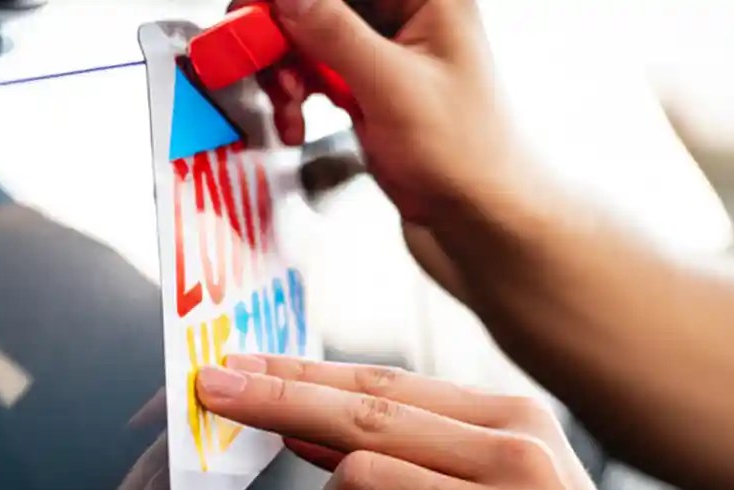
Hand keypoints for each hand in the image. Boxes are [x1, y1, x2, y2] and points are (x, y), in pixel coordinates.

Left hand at [196, 355, 695, 489]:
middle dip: (274, 399)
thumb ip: (410, 458)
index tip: (238, 365)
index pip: (386, 382)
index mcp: (514, 423)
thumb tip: (308, 425)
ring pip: (363, 478)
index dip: (301, 373)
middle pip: (365, 410)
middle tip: (210, 393)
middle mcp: (514, 457)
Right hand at [250, 0, 550, 301]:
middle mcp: (409, 18)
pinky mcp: (370, 91)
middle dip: (283, 31)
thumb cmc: (465, 156)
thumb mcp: (390, 87)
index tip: (255, 12)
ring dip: (285, 69)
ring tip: (286, 106)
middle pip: (323, 2)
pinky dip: (297, 95)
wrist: (480, 222)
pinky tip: (295, 123)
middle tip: (252, 57)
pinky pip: (317, 73)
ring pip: (312, 36)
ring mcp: (387, 56)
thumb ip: (334, 33)